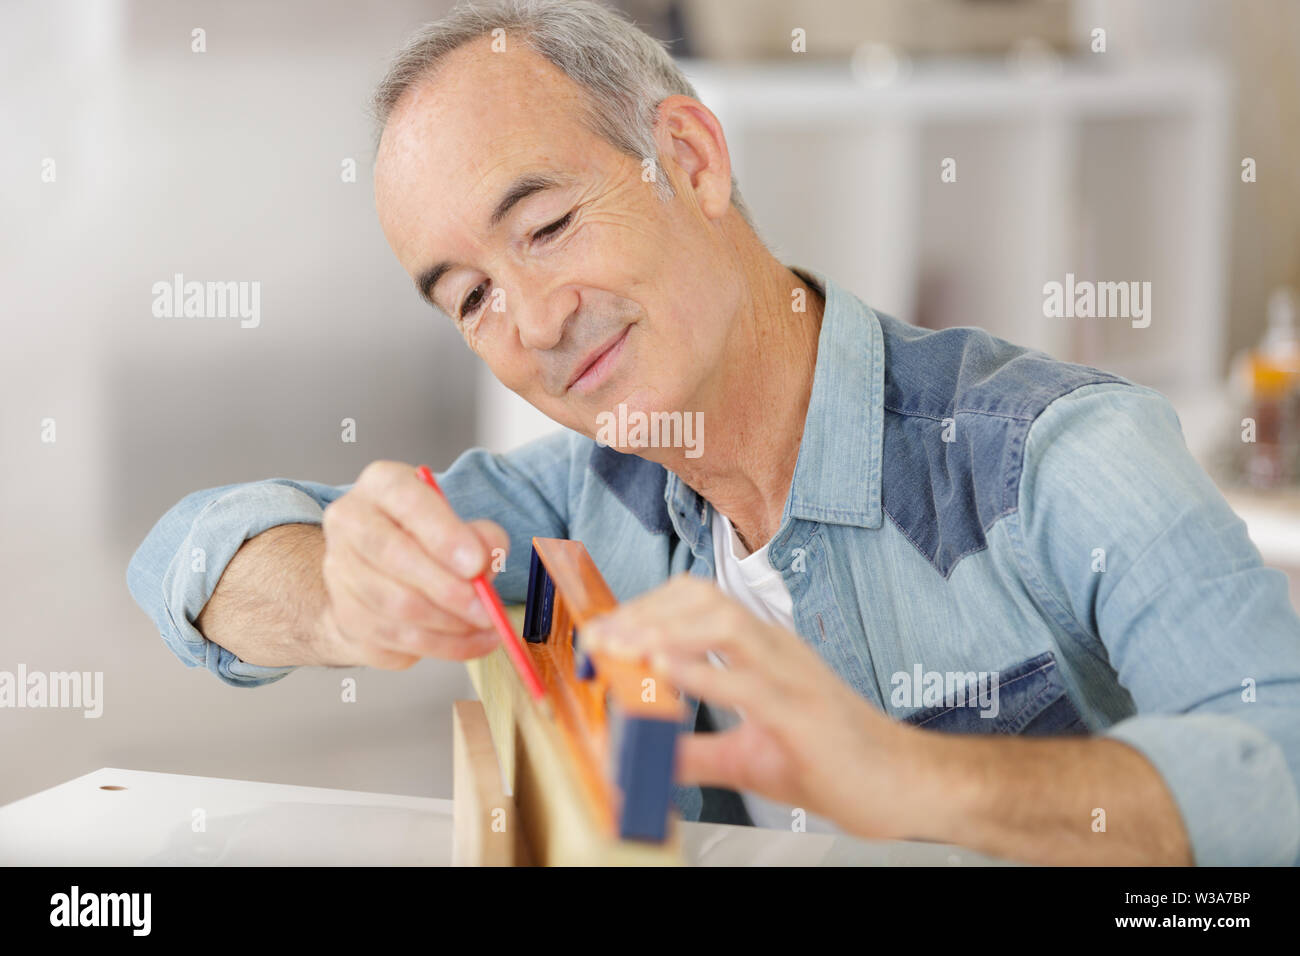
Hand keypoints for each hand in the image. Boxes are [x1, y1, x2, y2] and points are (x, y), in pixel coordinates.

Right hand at [316, 460, 508, 668]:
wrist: (382, 575)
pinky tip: (470, 642)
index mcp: (381, 485)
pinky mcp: (344, 617)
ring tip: (485, 626)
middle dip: (448, 589)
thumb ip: (482, 537)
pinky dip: (442, 647)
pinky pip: (395, 641)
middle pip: (394, 557)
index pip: (406, 501)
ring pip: (395, 607)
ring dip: (449, 625)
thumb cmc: (428, 541)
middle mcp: (350, 522)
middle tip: (487, 609)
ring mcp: (340, 572)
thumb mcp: (463, 525)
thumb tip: (486, 562)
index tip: (477, 564)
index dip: (443, 534)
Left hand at [581, 574, 930, 838]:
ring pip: (727, 624)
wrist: (900, 784)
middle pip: (705, 600)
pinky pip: (750, 682)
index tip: (605, 631)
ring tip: (626, 648)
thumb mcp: (747, 756)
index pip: (697, 603)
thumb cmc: (832, 761)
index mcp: (763, 650)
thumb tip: (641, 755)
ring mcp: (793, 676)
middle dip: (647, 613)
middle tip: (602, 638)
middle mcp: (776, 650)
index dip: (647, 609)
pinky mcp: (805, 713)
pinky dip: (703, 673)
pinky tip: (667, 675)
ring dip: (668, 631)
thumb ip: (694, 753)